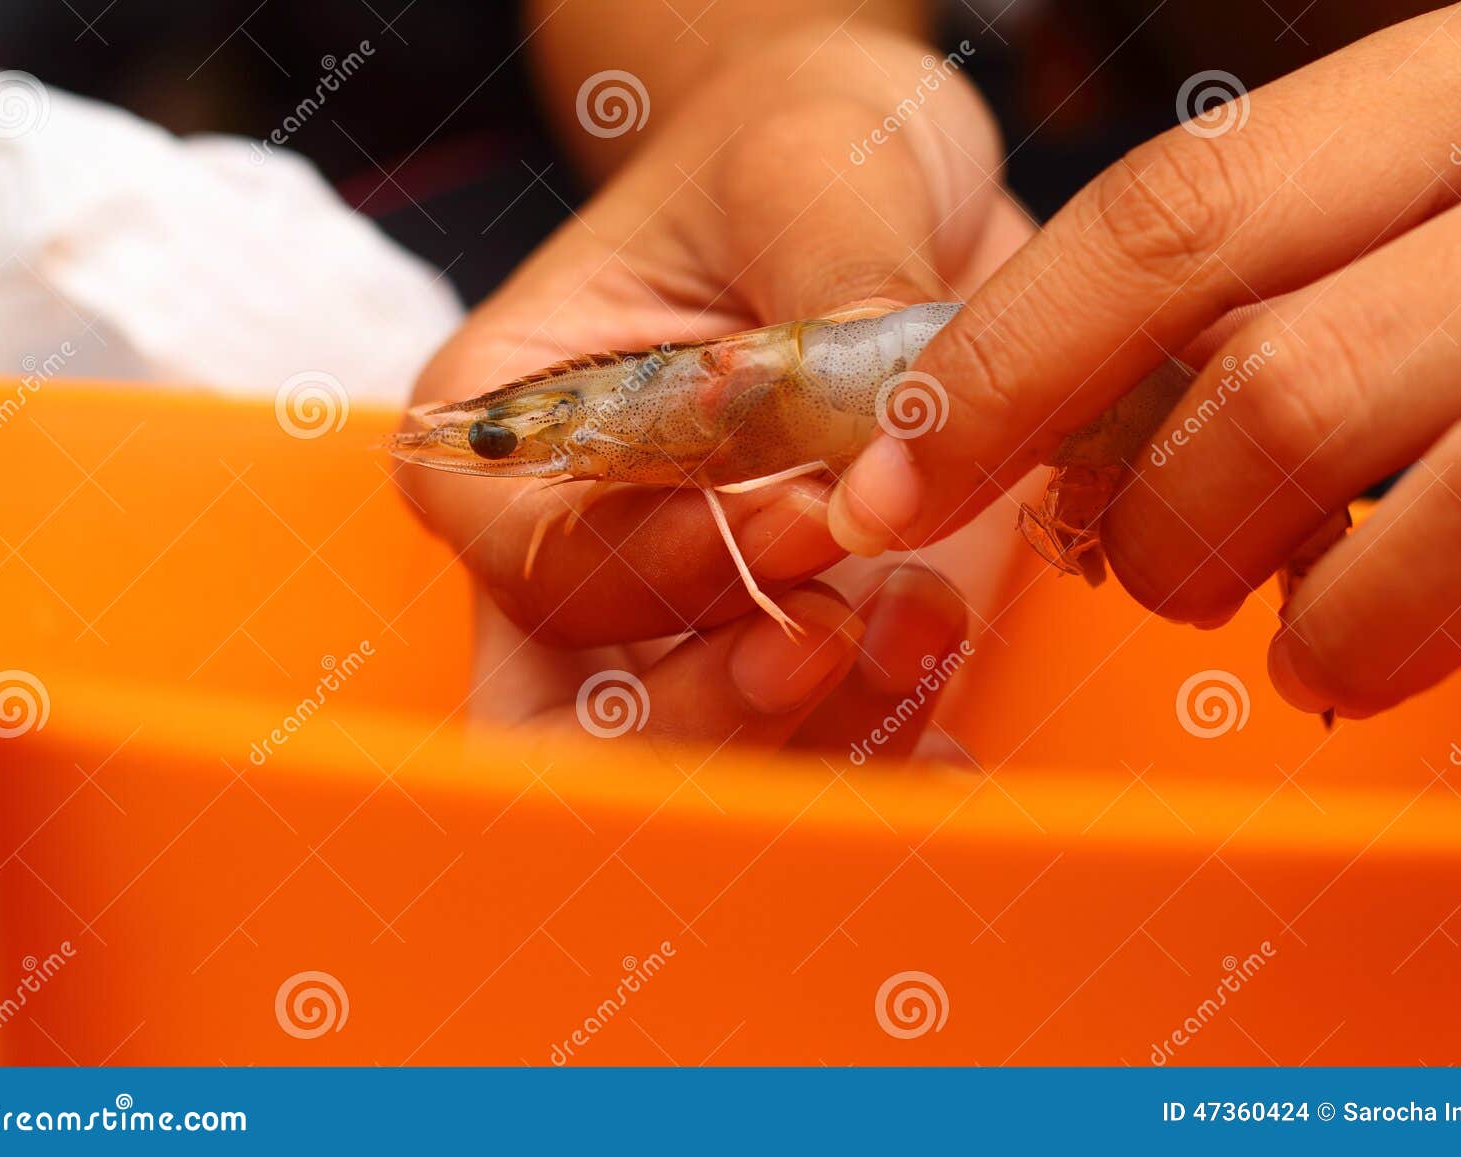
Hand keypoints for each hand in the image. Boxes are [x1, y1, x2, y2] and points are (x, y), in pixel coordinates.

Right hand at [399, 26, 1033, 753]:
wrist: (881, 188)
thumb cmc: (799, 152)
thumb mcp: (813, 165)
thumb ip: (834, 282)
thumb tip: (881, 435)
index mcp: (514, 434)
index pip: (536, 561)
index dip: (655, 569)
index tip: (799, 512)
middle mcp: (579, 553)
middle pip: (571, 727)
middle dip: (706, 712)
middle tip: (829, 632)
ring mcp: (688, 624)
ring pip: (690, 773)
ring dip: (814, 732)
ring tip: (925, 620)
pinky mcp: (798, 652)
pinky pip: (808, 770)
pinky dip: (877, 773)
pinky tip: (946, 741)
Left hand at [829, 1, 1460, 718]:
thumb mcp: (1451, 186)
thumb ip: (1293, 262)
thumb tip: (1072, 422)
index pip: (1172, 217)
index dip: (1002, 366)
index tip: (890, 480)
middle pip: (1268, 366)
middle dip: (1149, 512)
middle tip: (1135, 560)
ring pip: (1431, 485)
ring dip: (1280, 589)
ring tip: (1269, 619)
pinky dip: (1392, 632)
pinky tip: (1362, 641)